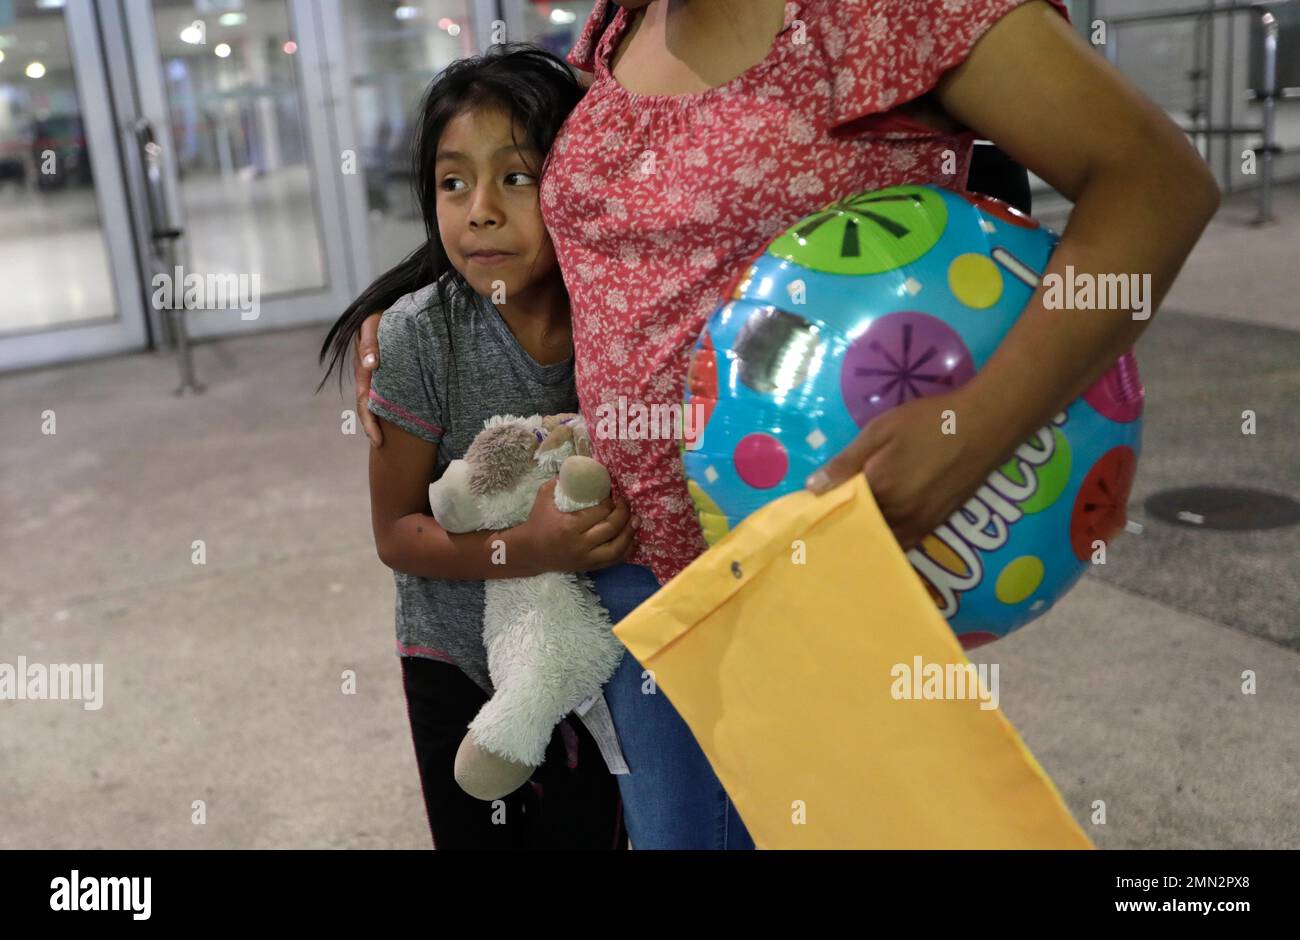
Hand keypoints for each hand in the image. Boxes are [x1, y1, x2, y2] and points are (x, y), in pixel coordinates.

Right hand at [354, 311, 383, 446]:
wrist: (394, 308)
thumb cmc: (384, 315)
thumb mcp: (373, 323)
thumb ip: (369, 342)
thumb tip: (372, 365)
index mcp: (364, 369)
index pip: (365, 402)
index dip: (370, 422)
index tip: (378, 441)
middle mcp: (368, 375)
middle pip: (368, 407)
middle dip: (374, 429)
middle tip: (382, 447)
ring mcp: (377, 376)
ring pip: (378, 404)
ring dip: (382, 422)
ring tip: (389, 443)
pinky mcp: (390, 375)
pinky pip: (390, 395)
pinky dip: (392, 410)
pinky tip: (403, 422)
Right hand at [516, 479, 638, 572]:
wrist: (529, 551)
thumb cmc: (538, 521)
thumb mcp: (544, 496)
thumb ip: (561, 481)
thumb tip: (579, 467)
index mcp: (569, 526)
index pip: (599, 512)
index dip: (610, 502)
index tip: (612, 494)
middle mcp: (580, 544)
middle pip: (611, 529)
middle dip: (623, 514)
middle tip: (625, 503)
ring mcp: (586, 558)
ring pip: (617, 548)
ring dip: (630, 533)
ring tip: (636, 520)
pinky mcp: (589, 567)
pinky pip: (614, 561)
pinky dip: (627, 551)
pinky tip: (633, 539)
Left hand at [805, 389, 1012, 550]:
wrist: (986, 425)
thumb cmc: (930, 422)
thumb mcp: (880, 432)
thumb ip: (846, 462)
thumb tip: (812, 488)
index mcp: (881, 491)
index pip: (841, 512)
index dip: (823, 511)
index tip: (804, 513)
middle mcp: (901, 516)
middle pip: (861, 532)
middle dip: (841, 528)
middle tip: (821, 522)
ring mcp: (922, 524)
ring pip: (883, 542)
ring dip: (865, 538)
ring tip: (846, 528)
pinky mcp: (937, 525)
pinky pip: (903, 543)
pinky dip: (887, 540)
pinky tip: (877, 529)